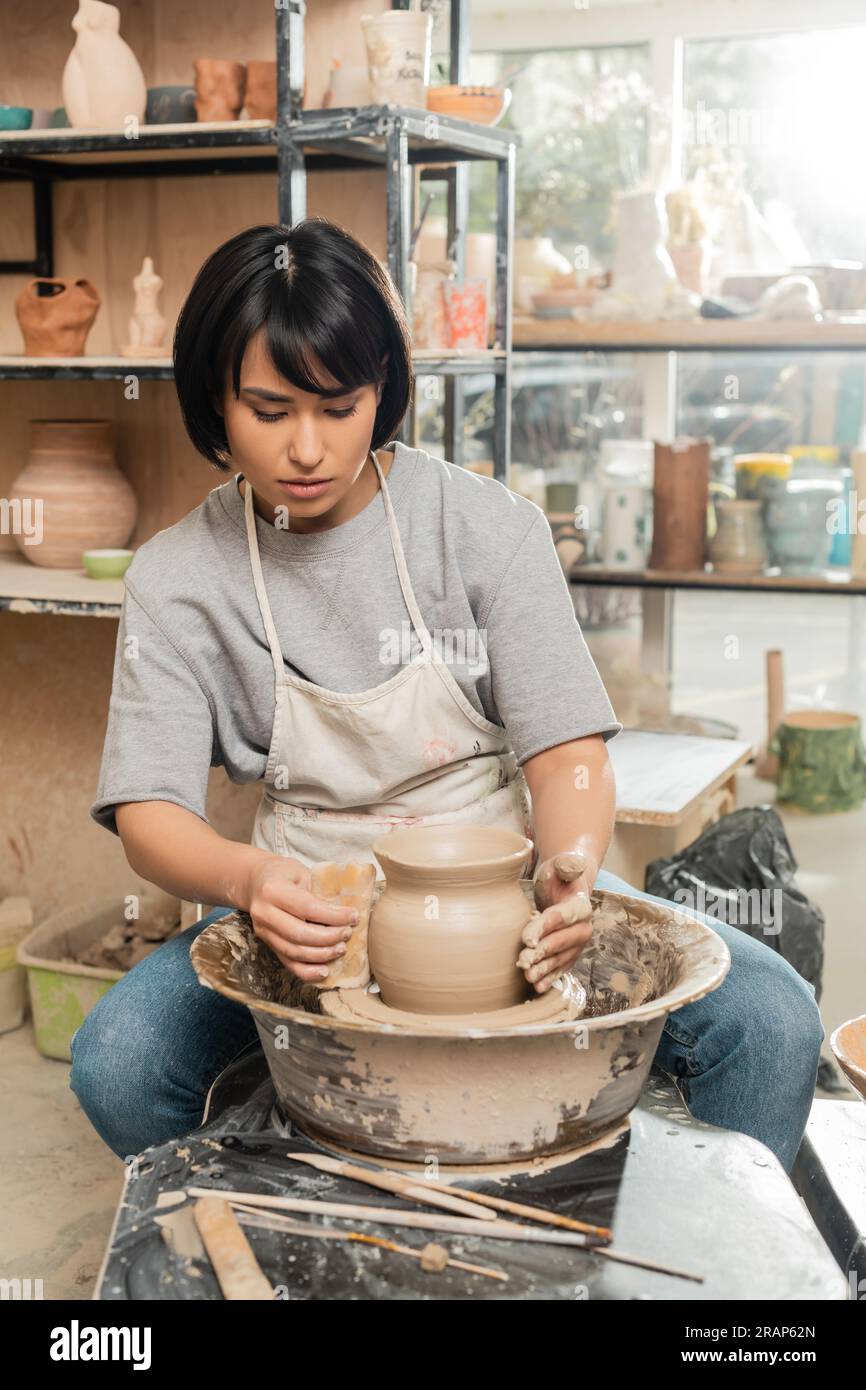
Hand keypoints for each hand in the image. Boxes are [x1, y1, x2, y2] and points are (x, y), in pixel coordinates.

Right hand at [240, 854, 357, 982]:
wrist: (255, 881)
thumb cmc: (284, 874)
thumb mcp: (301, 872)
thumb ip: (318, 891)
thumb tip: (346, 913)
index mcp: (273, 890)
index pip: (308, 908)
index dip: (333, 916)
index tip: (353, 916)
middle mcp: (264, 913)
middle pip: (300, 934)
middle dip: (329, 937)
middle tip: (347, 933)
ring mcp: (263, 931)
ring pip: (294, 952)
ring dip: (321, 955)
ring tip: (341, 948)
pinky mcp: (267, 944)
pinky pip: (287, 963)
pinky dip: (307, 971)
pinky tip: (325, 971)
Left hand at [517, 850, 594, 993]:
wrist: (566, 888)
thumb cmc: (559, 876)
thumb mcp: (560, 865)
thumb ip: (566, 865)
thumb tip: (570, 866)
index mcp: (581, 906)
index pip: (561, 917)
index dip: (544, 928)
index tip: (526, 938)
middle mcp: (584, 928)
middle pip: (560, 942)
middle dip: (541, 953)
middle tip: (523, 961)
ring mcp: (578, 944)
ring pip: (560, 959)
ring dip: (544, 969)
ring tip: (528, 977)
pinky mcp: (570, 954)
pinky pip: (560, 968)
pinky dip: (549, 978)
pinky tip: (537, 987)